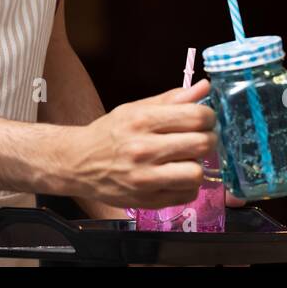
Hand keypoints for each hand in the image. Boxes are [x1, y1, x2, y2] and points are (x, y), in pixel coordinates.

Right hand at [64, 79, 218, 209]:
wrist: (78, 163)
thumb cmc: (109, 133)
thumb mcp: (135, 109)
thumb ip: (172, 99)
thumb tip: (204, 87)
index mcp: (142, 120)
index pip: (196, 116)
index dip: (209, 117)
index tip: (205, 119)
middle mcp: (143, 149)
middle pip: (202, 144)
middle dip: (209, 139)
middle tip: (200, 138)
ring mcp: (145, 178)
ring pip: (197, 173)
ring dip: (197, 165)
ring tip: (187, 159)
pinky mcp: (147, 200)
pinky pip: (188, 194)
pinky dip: (188, 185)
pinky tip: (176, 175)